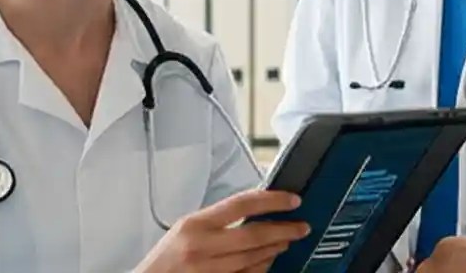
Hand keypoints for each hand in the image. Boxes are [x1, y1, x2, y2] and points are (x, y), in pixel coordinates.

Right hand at [134, 189, 309, 272]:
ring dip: (275, 249)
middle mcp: (202, 247)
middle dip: (284, 229)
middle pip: (254, 235)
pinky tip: (269, 261)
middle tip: (302, 226)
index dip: (272, 200)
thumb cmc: (163, 261)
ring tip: (288, 241)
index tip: (292, 200)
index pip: (242, 204)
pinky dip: (261, 268)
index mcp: (195, 225)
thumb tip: (252, 210)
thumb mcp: (184, 230)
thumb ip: (215, 221)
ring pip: (254, 259)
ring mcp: (209, 271)